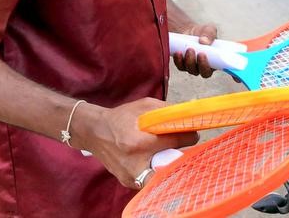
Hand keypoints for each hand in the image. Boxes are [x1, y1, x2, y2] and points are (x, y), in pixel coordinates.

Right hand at [74, 98, 198, 188]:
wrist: (95, 132)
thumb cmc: (121, 117)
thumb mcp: (144, 105)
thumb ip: (167, 110)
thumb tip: (189, 115)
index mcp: (138, 142)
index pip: (174, 141)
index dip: (188, 136)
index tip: (193, 133)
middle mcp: (134, 163)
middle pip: (171, 164)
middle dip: (181, 155)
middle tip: (185, 147)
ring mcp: (130, 176)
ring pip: (161, 175)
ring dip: (170, 165)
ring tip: (173, 154)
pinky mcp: (128, 182)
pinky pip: (151, 179)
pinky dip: (158, 170)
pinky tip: (160, 160)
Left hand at [172, 23, 217, 77]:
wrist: (190, 31)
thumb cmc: (203, 33)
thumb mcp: (209, 30)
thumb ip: (210, 35)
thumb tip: (204, 42)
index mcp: (214, 62)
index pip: (210, 70)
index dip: (206, 66)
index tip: (202, 54)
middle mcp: (203, 67)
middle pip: (199, 72)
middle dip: (195, 63)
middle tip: (192, 50)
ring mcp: (192, 67)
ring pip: (190, 69)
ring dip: (187, 60)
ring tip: (187, 48)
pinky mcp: (182, 64)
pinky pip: (180, 66)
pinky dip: (178, 60)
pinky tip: (178, 52)